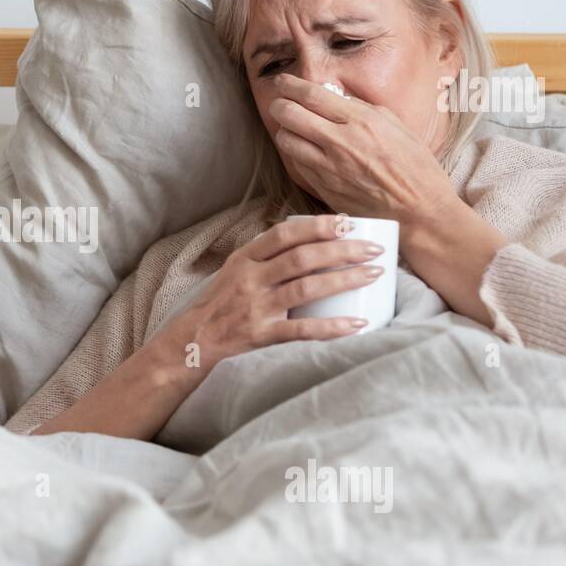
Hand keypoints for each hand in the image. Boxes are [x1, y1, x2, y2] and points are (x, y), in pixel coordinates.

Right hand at [162, 213, 385, 374]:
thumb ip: (264, 257)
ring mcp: (256, 308)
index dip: (318, 226)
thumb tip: (310, 239)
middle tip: (374, 248)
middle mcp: (251, 280)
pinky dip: (332, 327)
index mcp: (244, 259)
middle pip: (303, 258)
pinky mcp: (262, 336)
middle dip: (343, 250)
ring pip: (307, 288)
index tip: (347, 222)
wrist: (192, 343)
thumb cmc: (218, 306)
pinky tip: (356, 324)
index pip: (284, 235)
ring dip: (344, 280)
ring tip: (373, 274)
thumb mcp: (233, 271)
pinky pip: (302, 331)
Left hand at [268, 73, 458, 224]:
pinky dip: (296, 154)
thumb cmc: (414, 166)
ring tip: (292, 129)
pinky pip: (297, 165)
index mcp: (361, 121)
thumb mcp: (395, 125)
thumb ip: (362, 109)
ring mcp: (329, 168)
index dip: (291, 85)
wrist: (419, 210)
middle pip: (289, 115)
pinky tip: (305, 151)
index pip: (312, 95)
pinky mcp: (324, 189)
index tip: (283, 81)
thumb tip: (335, 96)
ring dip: (285, 131)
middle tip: (281, 103)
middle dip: (279, 105)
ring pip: (286, 141)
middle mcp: (340, 143)